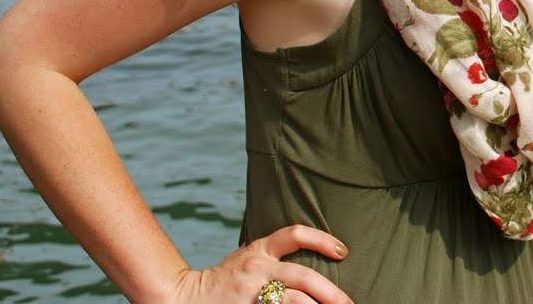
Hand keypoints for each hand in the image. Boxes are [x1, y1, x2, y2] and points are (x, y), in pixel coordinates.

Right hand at [170, 225, 351, 303]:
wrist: (183, 297)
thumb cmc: (223, 280)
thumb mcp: (246, 258)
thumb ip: (272, 256)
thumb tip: (312, 259)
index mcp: (259, 250)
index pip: (295, 235)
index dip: (322, 239)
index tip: (343, 251)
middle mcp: (256, 268)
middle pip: (303, 277)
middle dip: (330, 292)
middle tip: (349, 303)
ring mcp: (250, 292)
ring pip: (293, 301)